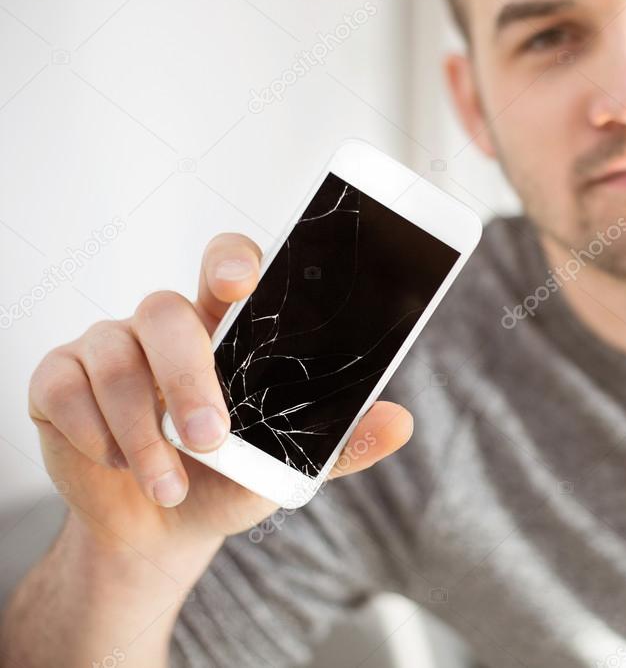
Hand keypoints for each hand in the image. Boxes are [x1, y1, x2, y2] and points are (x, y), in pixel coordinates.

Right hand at [28, 232, 413, 559]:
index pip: (227, 266)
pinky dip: (95, 434)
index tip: (241, 278)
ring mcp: (107, 348)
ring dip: (142, 431)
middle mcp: (164, 327)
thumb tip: (402, 421)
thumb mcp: (287, 464)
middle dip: (187, 376)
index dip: (231, 260)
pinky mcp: (58, 381)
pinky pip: (62, 388)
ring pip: (114, 357)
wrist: (165, 529)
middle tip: (210, 437)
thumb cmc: (230, 479)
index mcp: (225, 329)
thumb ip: (339, 440)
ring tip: (170, 483)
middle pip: (165, 311)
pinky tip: (118, 464)